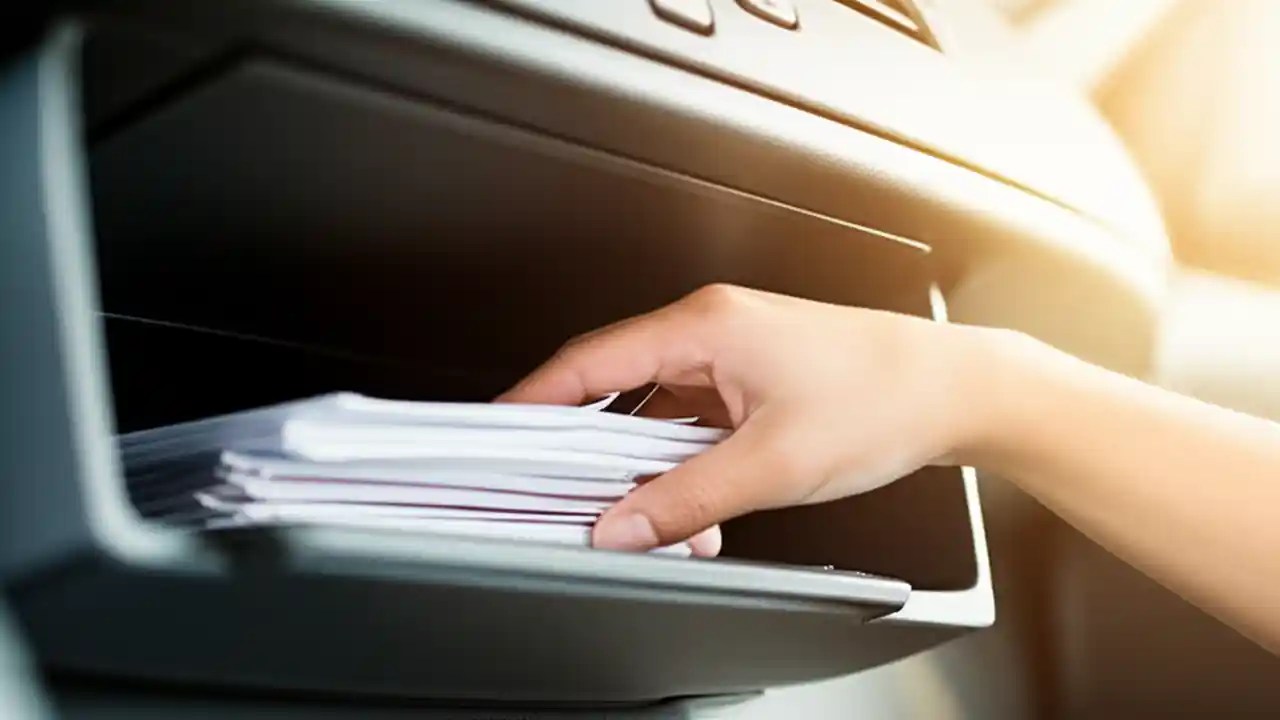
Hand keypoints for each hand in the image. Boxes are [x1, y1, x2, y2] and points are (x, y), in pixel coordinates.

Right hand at [498, 284, 1017, 554]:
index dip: (534, 399)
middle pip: (616, 389)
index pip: (589, 361)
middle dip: (594, 449)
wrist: (955, 391)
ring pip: (655, 413)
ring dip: (649, 466)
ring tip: (657, 514)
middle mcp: (712, 330)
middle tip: (570, 493)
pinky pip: (692, 422)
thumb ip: (685, 499)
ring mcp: (732, 354)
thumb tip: (621, 524)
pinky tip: (698, 505)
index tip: (498, 431)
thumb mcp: (772, 463)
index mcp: (704, 326)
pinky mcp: (750, 378)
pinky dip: (684, 464)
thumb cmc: (884, 397)